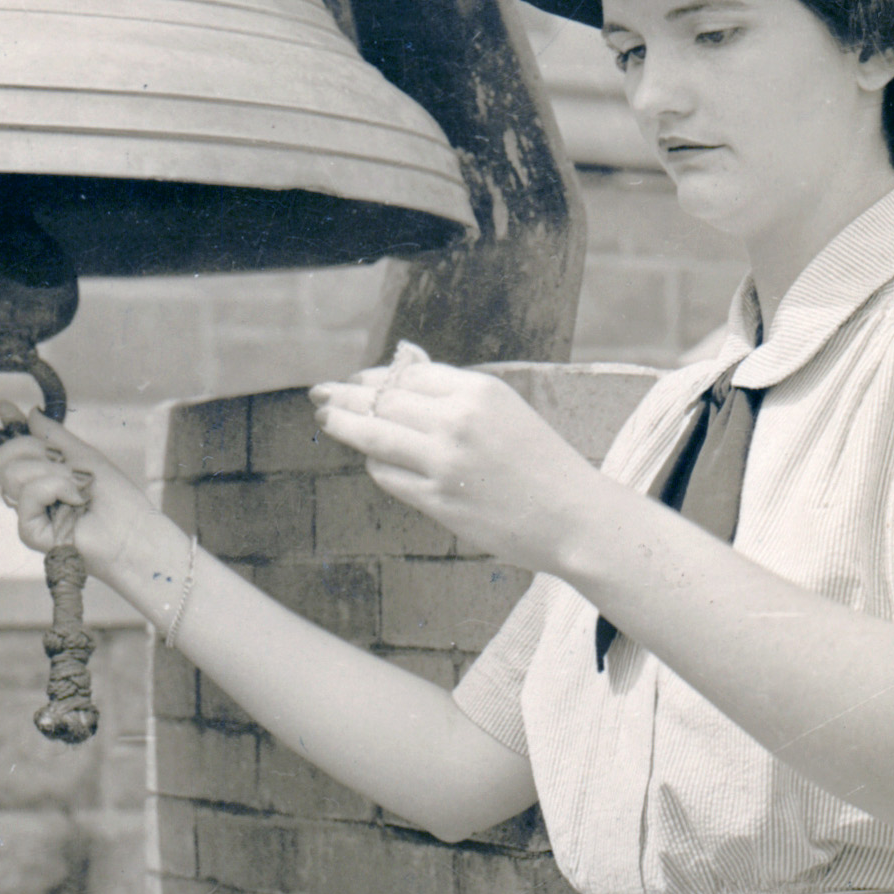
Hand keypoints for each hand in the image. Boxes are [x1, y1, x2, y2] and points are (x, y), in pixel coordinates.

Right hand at [0, 411, 146, 577]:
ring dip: (53, 473)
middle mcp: (29, 494)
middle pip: (2, 459)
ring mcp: (28, 514)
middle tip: (67, 466)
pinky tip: (75, 501)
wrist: (132, 530)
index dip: (8, 427)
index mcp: (41, 475)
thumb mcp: (83, 455)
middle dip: (33, 452)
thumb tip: (26, 411)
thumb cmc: (114, 497)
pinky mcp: (30, 532)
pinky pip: (28, 494)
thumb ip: (52, 435)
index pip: (11, 448)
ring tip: (78, 489)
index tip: (5, 407)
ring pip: (13, 474)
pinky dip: (55, 489)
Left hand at [311, 343, 605, 572]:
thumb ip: (456, 396)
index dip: (374, 377)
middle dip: (345, 397)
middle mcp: (458, 421)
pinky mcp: (438, 500)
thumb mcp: (505, 412)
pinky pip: (388, 474)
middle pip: (382, 400)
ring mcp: (445, 462)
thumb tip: (400, 376)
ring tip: (327, 419)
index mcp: (479, 391)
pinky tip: (373, 460)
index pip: (408, 375)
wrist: (573, 517)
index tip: (355, 381)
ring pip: (375, 435)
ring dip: (345, 426)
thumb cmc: (541, 463)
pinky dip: (376, 464)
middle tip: (321, 394)